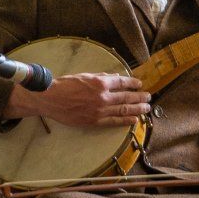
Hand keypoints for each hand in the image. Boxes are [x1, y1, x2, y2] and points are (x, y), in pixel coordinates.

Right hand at [35, 72, 150, 126]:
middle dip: (139, 97)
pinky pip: (114, 122)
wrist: (50, 99)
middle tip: (148, 97)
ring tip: (146, 108)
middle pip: (126, 97)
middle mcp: (102, 97)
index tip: (140, 84)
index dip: (133, 83)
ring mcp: (99, 110)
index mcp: (100, 83)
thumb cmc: (65, 84)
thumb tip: (116, 77)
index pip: (122, 82)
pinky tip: (134, 120)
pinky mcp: (94, 121)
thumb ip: (102, 77)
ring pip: (123, 110)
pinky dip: (125, 121)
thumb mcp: (85, 76)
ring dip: (137, 109)